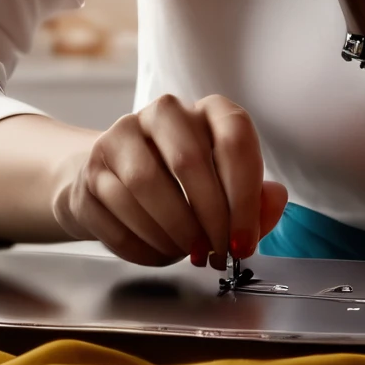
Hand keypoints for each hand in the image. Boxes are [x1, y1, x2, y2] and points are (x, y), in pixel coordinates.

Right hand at [50, 94, 286, 267]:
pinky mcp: (91, 170)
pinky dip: (142, 244)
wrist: (116, 182)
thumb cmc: (184, 187)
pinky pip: (116, 212)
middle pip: (189, 161)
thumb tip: (274, 201)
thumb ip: (257, 198)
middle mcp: (163, 113)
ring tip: (188, 253)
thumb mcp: (227, 188)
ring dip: (173, 232)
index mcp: (207, 110)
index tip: (244, 240)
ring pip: (146, 187)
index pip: (234, 138)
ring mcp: (119, 137)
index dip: (244, 196)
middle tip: (216, 254)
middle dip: (208, 219)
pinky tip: (159, 252)